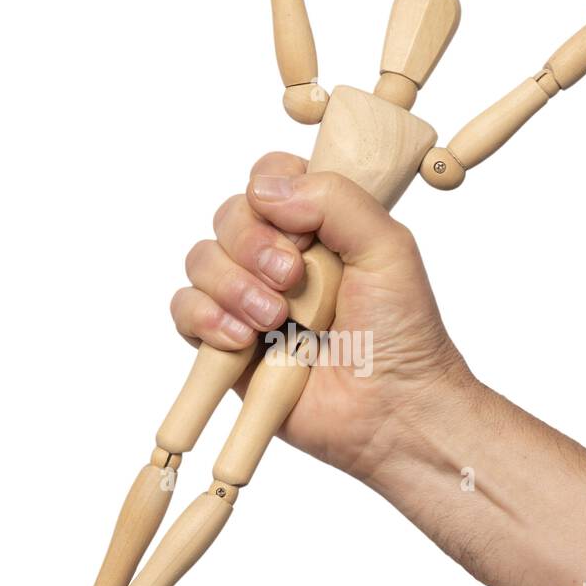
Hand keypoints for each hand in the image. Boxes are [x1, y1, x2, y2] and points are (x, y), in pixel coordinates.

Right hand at [170, 152, 469, 480]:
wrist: (391, 408)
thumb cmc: (402, 332)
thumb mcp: (388, 247)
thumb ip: (335, 199)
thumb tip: (264, 190)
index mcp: (317, 226)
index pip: (268, 178)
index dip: (271, 193)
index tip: (300, 229)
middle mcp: (279, 257)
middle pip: (228, 216)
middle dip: (251, 245)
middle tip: (290, 280)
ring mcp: (250, 300)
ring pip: (202, 260)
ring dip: (232, 286)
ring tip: (274, 320)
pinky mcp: (227, 344)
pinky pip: (184, 310)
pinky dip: (205, 317)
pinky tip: (243, 340)